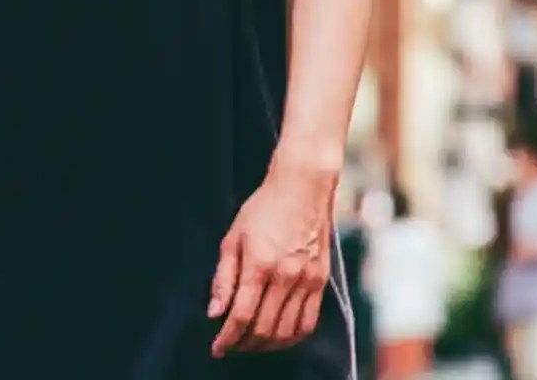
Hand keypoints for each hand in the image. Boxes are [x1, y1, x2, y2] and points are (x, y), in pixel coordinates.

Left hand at [208, 167, 334, 356]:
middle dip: (244, 344)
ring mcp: (307, 280)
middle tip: (232, 345)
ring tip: (252, 343)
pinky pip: (309, 322)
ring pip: (286, 331)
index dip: (227, 338)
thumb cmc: (264, 208)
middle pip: (263, 328)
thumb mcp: (233, 237)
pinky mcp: (321, 281)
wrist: (303, 188)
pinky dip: (292, 337)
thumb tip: (214, 313)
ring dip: (266, 345)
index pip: (241, 315)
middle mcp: (286, 276)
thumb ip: (223, 278)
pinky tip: (278, 337)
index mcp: (260, 264)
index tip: (217, 348)